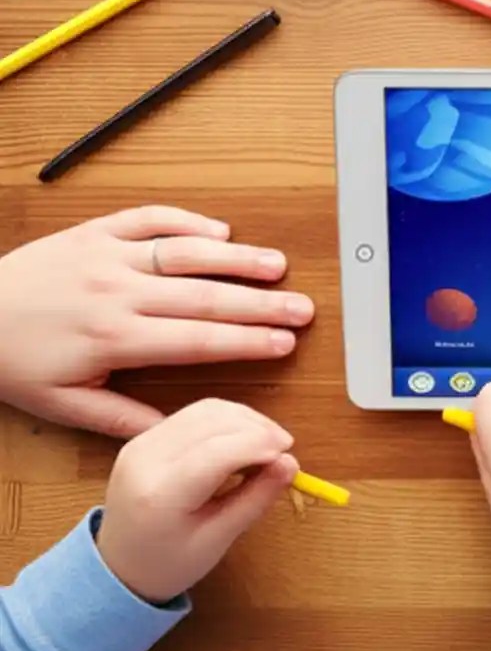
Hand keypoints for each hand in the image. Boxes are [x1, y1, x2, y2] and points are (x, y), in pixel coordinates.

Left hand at [0, 206, 314, 436]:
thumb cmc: (12, 362)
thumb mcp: (63, 405)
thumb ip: (124, 419)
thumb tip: (176, 432)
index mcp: (115, 338)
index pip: (199, 340)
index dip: (247, 341)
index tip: (283, 344)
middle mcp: (118, 291)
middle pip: (206, 296)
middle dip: (261, 303)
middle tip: (302, 308)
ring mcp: (108, 255)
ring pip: (186, 254)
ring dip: (237, 258)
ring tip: (278, 265)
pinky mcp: (95, 232)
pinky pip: (150, 219)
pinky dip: (187, 222)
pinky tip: (221, 232)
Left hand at [95, 398, 297, 603]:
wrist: (117, 568)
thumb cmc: (170, 562)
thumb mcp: (218, 540)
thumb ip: (255, 499)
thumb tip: (291, 464)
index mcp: (160, 493)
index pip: (217, 451)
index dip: (259, 445)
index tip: (289, 454)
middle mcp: (145, 459)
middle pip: (211, 421)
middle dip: (257, 428)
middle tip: (285, 449)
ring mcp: (140, 443)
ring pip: (204, 410)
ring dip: (244, 419)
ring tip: (269, 442)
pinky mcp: (144, 437)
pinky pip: (193, 414)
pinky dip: (226, 419)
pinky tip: (244, 438)